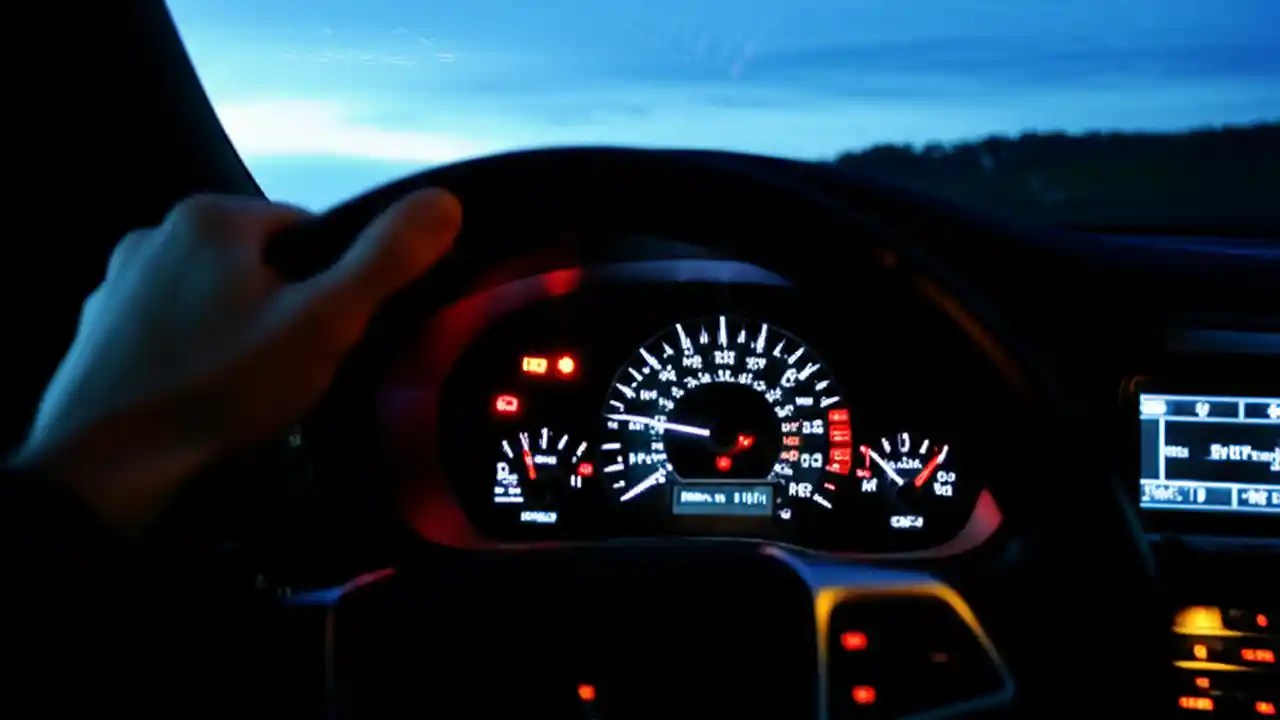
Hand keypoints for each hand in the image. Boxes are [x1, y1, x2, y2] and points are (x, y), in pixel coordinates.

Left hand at [12, 189, 460, 530]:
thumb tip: (444, 200)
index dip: (334, 285)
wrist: (105, 466)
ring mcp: (118, 284)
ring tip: (248, 393)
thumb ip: (385, 261)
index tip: (331, 336)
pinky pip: (172, 333)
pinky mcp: (98, 332)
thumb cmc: (221, 387)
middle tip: (294, 371)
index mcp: (212, 215)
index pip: (308, 231)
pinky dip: (193, 357)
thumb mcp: (324, 324)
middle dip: (284, 310)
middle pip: (260, 266)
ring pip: (214, 300)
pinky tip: (203, 400)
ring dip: (238, 334)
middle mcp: (156, 233)